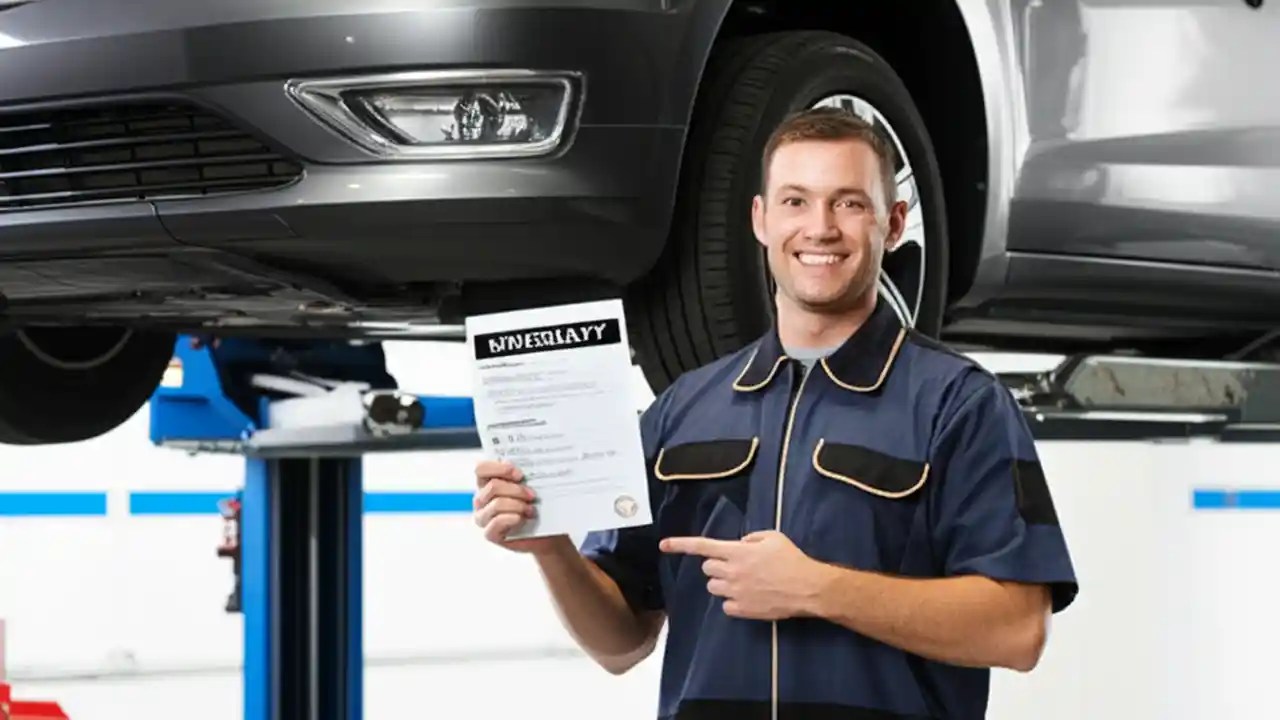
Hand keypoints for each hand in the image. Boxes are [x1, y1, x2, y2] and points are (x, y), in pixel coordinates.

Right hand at [473, 459, 564, 553]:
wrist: (546, 531)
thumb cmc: (537, 505)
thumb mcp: (532, 484)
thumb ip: (524, 473)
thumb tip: (525, 464)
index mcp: (487, 482)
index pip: (481, 468)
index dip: (499, 468)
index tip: (519, 474)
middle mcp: (482, 498)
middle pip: (492, 486)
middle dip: (516, 489)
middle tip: (532, 495)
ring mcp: (483, 517)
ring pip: (496, 504)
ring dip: (517, 505)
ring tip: (531, 509)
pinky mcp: (490, 534)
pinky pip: (497, 522)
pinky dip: (512, 519)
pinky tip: (522, 519)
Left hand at [660, 530, 824, 619]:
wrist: (807, 588)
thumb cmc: (791, 559)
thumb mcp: (772, 537)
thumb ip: (750, 538)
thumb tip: (739, 545)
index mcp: (736, 552)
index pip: (702, 546)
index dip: (680, 545)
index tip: (663, 545)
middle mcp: (731, 572)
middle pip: (707, 569)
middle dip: (717, 566)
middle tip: (735, 566)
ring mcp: (735, 592)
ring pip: (713, 587)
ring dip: (723, 583)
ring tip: (744, 582)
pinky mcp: (742, 610)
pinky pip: (726, 606)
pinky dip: (733, 601)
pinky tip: (749, 597)